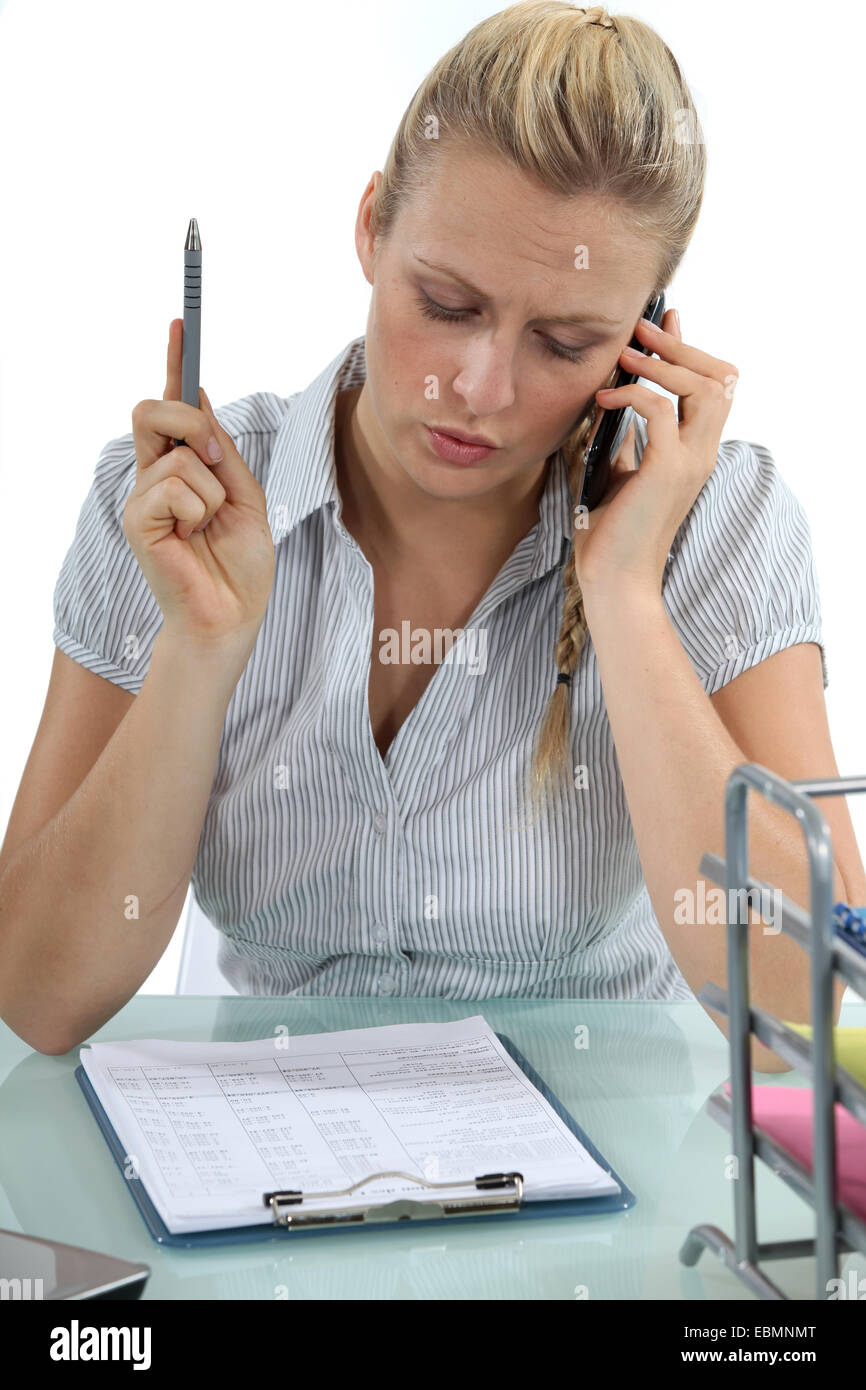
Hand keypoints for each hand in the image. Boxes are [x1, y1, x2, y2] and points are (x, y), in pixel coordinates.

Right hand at [123, 319, 274, 645]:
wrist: (232, 613)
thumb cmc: (240, 562)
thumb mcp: (244, 492)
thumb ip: (220, 449)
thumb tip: (199, 396)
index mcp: (182, 465)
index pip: (174, 404)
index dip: (176, 362)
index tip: (180, 322)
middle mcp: (155, 475)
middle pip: (155, 409)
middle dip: (191, 421)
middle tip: (215, 460)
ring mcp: (142, 496)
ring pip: (178, 455)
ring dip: (210, 489)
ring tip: (208, 524)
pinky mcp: (136, 519)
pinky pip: (173, 486)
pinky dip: (198, 509)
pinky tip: (193, 536)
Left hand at [572, 309, 737, 598]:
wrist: (612, 580)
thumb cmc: (609, 531)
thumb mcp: (615, 470)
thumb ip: (624, 437)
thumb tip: (612, 398)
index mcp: (693, 452)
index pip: (712, 386)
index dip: (690, 348)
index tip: (664, 319)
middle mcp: (701, 453)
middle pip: (720, 378)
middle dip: (681, 345)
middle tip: (642, 328)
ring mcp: (690, 461)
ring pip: (704, 387)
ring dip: (664, 362)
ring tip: (626, 354)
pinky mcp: (668, 470)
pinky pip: (662, 411)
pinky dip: (634, 394)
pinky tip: (604, 398)